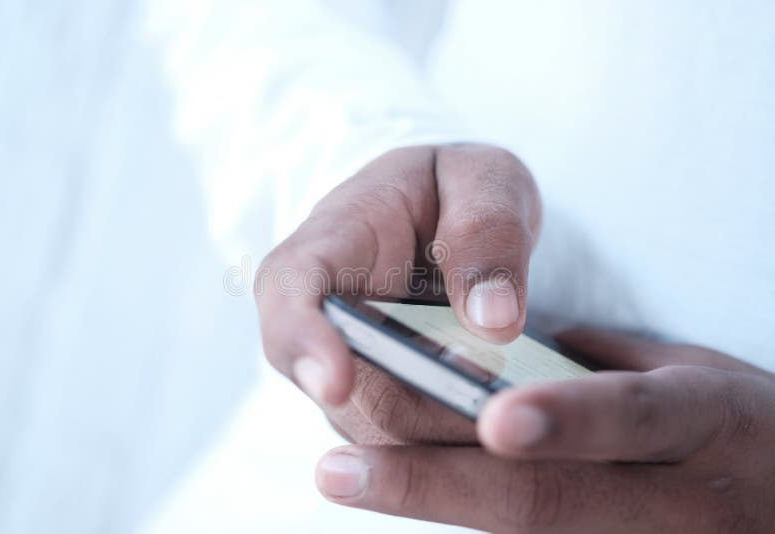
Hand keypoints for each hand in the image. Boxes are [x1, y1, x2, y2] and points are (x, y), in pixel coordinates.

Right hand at [256, 144, 540, 442]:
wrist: (446, 220)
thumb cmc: (454, 190)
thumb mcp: (484, 179)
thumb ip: (487, 232)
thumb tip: (493, 322)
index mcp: (330, 243)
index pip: (290, 292)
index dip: (302, 340)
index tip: (335, 383)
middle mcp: (323, 321)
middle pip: (346, 390)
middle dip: (422, 407)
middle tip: (507, 406)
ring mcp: (350, 371)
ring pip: (385, 433)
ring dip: (452, 436)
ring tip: (528, 416)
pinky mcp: (383, 406)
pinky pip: (419, 446)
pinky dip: (467, 443)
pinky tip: (519, 427)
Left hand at [315, 330, 774, 532]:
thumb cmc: (739, 424)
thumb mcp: (693, 373)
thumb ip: (607, 361)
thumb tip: (515, 346)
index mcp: (704, 420)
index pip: (633, 419)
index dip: (565, 419)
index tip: (488, 416)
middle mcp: (680, 499)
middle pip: (548, 501)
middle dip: (436, 485)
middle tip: (341, 468)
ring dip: (434, 510)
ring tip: (352, 479)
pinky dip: (473, 528)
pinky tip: (408, 497)